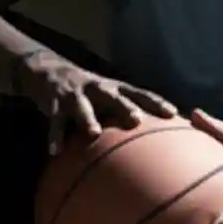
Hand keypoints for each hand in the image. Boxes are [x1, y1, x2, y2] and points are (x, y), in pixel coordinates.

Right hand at [17, 51, 177, 153]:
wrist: (49, 72)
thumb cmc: (89, 92)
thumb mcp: (109, 95)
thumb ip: (127, 110)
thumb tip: (159, 134)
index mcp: (114, 88)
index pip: (139, 93)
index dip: (155, 102)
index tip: (173, 113)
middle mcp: (97, 88)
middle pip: (113, 96)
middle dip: (125, 107)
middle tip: (137, 120)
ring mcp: (75, 94)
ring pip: (82, 106)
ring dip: (88, 118)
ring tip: (94, 133)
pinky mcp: (55, 103)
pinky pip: (56, 122)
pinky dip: (55, 136)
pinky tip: (56, 151)